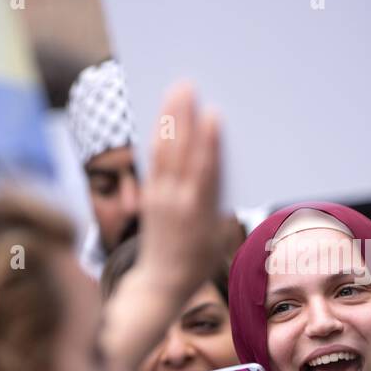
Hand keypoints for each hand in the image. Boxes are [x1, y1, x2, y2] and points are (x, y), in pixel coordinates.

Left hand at [131, 82, 222, 301]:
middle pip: (180, 151)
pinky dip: (157, 138)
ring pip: (162, 151)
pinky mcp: (147, 198)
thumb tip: (223, 168)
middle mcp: (176, 201)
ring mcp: (158, 198)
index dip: (208, 140)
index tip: (213, 113)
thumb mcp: (218, 236)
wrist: (160, 283)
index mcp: (199, 211)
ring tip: (173, 93)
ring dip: (167, 119)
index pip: (204, 168)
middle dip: (183, 116)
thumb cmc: (198, 261)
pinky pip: (152, 162)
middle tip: (187, 87)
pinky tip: (161, 121)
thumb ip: (220, 202)